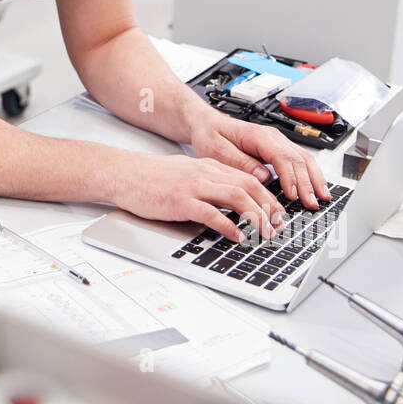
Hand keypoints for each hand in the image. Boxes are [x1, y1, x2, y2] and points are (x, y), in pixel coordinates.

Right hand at [113, 154, 286, 240]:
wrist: (124, 174)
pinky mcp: (181, 201)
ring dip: (256, 217)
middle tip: (278, 226)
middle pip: (249, 186)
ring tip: (263, 233)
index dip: (268, 197)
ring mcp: (194, 186)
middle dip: (269, 208)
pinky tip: (236, 236)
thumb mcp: (186, 174)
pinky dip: (229, 226)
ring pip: (237, 197)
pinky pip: (212, 213)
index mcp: (208, 167)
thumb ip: (208, 183)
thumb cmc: (151, 177)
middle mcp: (205, 173)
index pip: (248, 178)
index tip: (277, 213)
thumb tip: (228, 200)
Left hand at [190, 112, 329, 208]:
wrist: (207, 123)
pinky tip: (315, 187)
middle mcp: (272, 137)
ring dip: (314, 179)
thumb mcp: (217, 151)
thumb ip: (241, 163)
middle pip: (298, 159)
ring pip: (303, 159)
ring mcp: (277, 141)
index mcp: (258, 136)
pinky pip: (299, 160)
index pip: (282, 158)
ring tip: (322, 198)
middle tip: (313, 203)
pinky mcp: (277, 148)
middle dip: (308, 182)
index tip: (294, 196)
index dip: (290, 178)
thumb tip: (263, 176)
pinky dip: (309, 174)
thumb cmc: (210, 135)